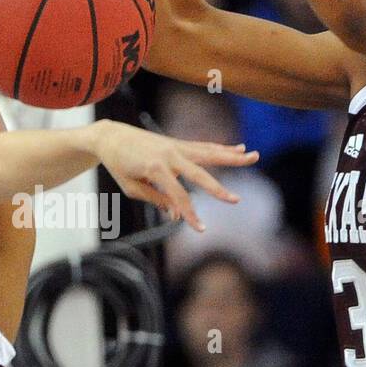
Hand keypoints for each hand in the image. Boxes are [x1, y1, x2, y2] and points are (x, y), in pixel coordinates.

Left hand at [92, 120, 257, 230]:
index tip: (201, 229)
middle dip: (218, 189)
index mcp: (155, 168)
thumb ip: (156, 198)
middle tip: (236, 200)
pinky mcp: (177, 143)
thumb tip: (177, 214)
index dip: (190, 214)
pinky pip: (203, 147)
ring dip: (232, 156)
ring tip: (254, 156)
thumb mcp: (132, 187)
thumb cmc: (118, 165)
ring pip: (208, 153)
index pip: (178, 196)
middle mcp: (169, 154)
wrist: (111, 137)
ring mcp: (175, 146)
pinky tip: (237, 149)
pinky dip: (221, 148)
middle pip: (199, 173)